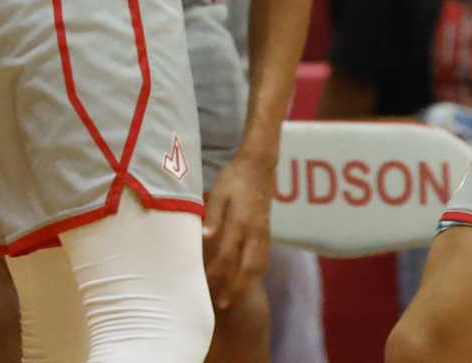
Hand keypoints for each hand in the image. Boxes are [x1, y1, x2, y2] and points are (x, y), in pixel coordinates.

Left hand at [202, 151, 272, 309]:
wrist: (259, 165)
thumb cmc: (234, 178)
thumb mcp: (218, 192)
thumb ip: (212, 215)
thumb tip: (204, 237)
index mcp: (240, 222)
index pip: (228, 254)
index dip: (217, 273)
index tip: (205, 286)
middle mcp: (254, 231)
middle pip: (247, 266)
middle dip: (235, 288)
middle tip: (221, 305)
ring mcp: (263, 232)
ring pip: (258, 264)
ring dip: (245, 284)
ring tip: (231, 299)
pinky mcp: (267, 231)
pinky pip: (263, 257)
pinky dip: (255, 273)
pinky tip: (247, 280)